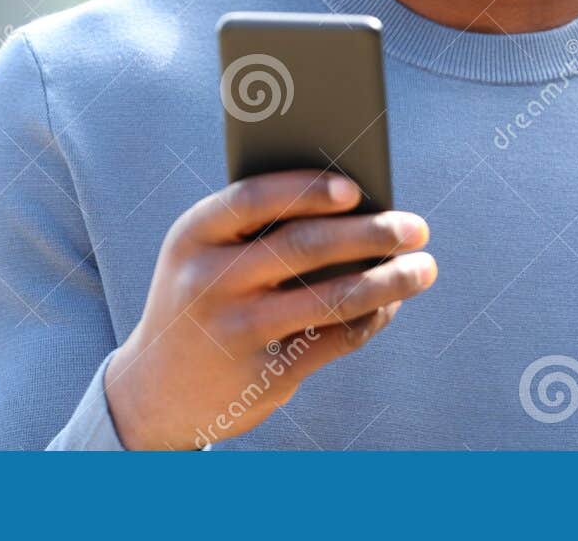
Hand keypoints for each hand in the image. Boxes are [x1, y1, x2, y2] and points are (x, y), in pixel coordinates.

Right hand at [103, 170, 435, 449]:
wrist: (154, 389)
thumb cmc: (200, 297)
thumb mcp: (206, 255)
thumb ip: (260, 226)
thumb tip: (359, 203)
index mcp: (192, 235)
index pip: (256, 198)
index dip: (310, 189)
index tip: (358, 188)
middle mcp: (208, 281)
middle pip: (306, 246)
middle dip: (372, 233)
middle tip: (416, 227)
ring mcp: (235, 332)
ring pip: (332, 299)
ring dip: (389, 281)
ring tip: (423, 268)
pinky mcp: (262, 376)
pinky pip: (334, 340)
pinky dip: (371, 318)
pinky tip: (390, 304)